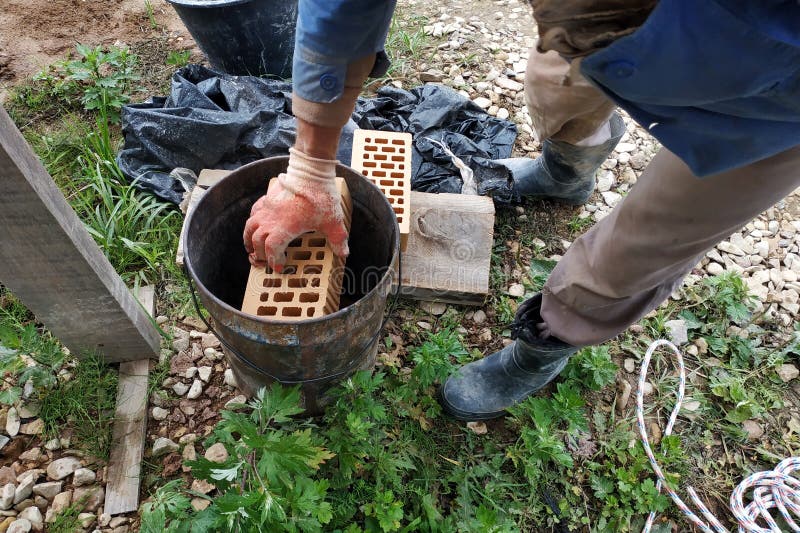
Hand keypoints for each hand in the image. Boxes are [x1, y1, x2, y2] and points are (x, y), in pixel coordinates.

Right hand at [243, 148, 348, 271]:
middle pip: (257, 241)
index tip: (278, 267)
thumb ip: (338, 240)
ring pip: (250, 226)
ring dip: (249, 238)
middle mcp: (271, 219)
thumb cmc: (320, 197)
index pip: (271, 250)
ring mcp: (267, 207)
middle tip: (266, 260)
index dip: (273, 261)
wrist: (311, 171)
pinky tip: (256, 223)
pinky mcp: (268, 197)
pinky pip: (254, 211)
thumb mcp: (333, 222)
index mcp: (284, 228)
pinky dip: (252, 221)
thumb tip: (343, 253)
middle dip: (260, 253)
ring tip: (251, 247)